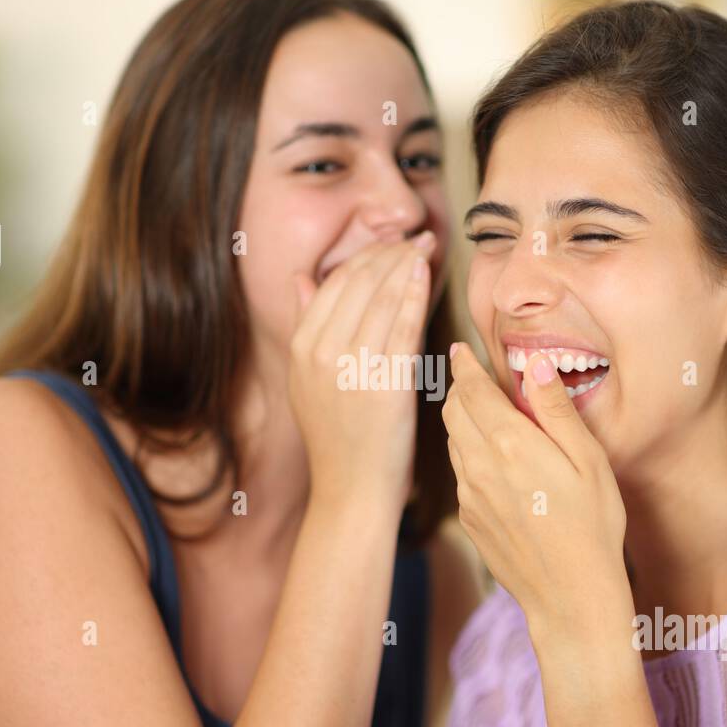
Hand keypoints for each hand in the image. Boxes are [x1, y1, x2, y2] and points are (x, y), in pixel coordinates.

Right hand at [288, 232, 434, 506]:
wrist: (351, 490)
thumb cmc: (338, 437)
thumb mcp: (306, 379)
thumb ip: (306, 324)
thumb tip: (301, 277)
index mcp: (301, 348)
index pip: (334, 282)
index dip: (366, 255)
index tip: (392, 242)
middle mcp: (320, 353)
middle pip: (359, 283)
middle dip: (390, 252)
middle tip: (416, 237)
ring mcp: (351, 368)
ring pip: (381, 297)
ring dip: (406, 265)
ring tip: (425, 248)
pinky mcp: (383, 384)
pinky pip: (402, 326)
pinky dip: (414, 294)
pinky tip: (425, 275)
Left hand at [442, 343, 630, 635]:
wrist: (570, 596)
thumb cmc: (591, 527)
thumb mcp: (588, 460)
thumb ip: (555, 409)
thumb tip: (534, 365)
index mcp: (509, 443)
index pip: (472, 390)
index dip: (465, 366)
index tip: (460, 350)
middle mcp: (479, 465)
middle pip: (453, 412)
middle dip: (461, 389)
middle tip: (472, 376)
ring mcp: (469, 495)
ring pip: (453, 442)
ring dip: (462, 420)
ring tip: (482, 412)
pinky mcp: (469, 519)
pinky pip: (460, 473)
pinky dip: (467, 453)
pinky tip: (490, 460)